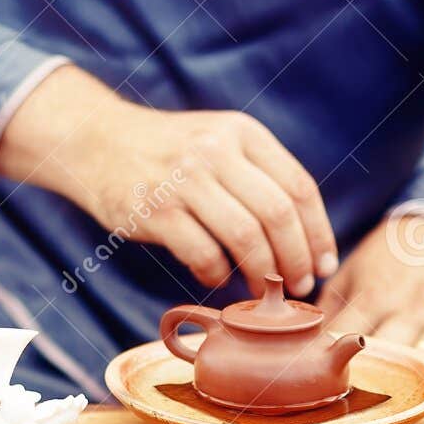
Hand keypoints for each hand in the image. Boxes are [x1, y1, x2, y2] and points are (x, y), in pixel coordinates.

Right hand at [0, 64, 335, 293]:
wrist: (99, 140)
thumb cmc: (172, 154)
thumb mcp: (220, 142)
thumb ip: (260, 177)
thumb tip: (309, 242)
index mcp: (243, 133)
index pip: (299, 188)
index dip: (319, 233)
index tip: (324, 266)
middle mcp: (216, 150)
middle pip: (278, 215)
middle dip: (297, 260)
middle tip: (300, 287)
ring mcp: (184, 179)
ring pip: (245, 236)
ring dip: (263, 273)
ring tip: (264, 290)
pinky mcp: (154, 210)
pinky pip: (202, 253)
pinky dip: (217, 273)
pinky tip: (217, 277)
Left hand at [318, 214, 423, 386]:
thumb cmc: (396, 254)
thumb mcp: (357, 267)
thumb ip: (332, 304)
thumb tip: (305, 339)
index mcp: (377, 295)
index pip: (348, 338)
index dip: (332, 360)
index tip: (321, 376)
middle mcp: (410, 311)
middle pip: (388, 357)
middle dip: (371, 379)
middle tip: (357, 397)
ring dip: (410, 387)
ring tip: (393, 403)